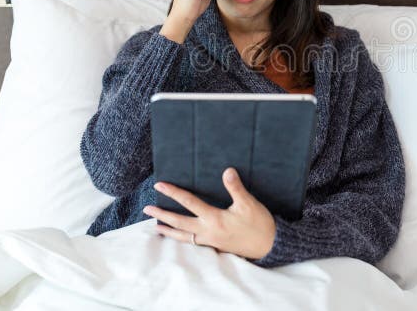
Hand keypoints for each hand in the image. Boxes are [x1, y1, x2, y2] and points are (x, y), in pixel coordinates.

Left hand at [142, 167, 276, 260]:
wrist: (269, 246)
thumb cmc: (259, 224)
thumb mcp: (248, 204)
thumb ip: (235, 187)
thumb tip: (227, 170)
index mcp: (214, 219)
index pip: (189, 203)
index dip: (173, 192)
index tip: (160, 185)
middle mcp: (208, 231)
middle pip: (179, 222)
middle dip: (162, 215)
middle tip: (147, 209)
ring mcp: (210, 241)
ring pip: (183, 236)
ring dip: (168, 230)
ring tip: (156, 227)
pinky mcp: (215, 246)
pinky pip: (192, 243)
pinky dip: (181, 239)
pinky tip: (179, 237)